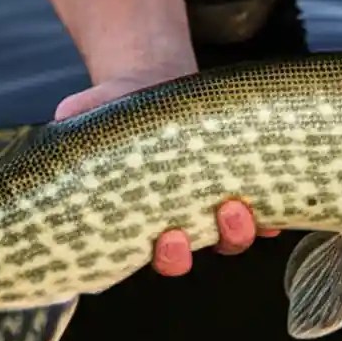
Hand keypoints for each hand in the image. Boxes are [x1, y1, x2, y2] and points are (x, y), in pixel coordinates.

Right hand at [54, 72, 278, 277]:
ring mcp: (216, 205)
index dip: (166, 256)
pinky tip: (277, 208)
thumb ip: (77, 119)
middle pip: (200, 250)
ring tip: (235, 206)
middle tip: (201, 225)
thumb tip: (64, 119)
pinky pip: (267, 212)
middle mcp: (185, 219)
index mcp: (146, 217)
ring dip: (239, 230)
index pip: (157, 255)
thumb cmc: (118, 109)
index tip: (166, 237)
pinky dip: (274, 217)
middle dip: (203, 245)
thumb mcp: (92, 112)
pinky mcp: (244, 183)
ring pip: (235, 237)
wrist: (153, 84)